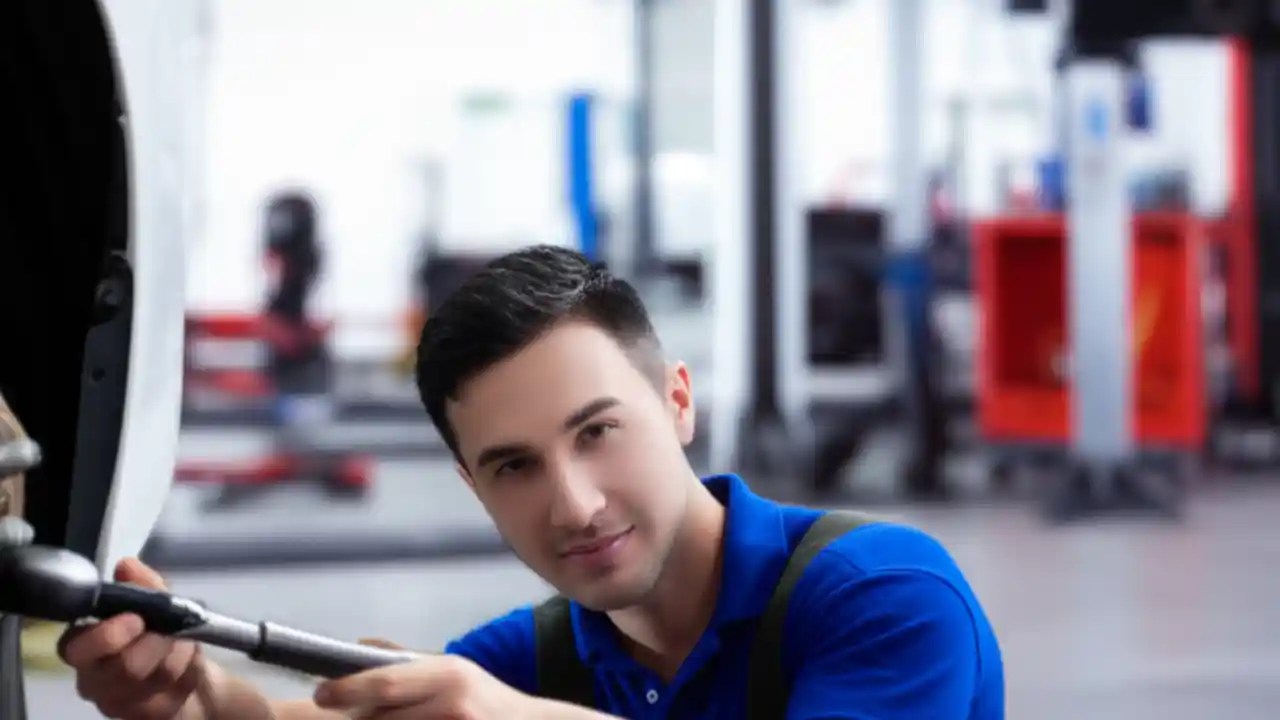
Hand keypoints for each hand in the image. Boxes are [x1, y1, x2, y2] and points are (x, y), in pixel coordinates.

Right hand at [58, 558, 206, 719]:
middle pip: (123, 667)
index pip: (77, 648)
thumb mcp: (156, 600)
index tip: (136, 618)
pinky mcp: (147, 716)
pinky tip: (188, 661)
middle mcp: (94, 680)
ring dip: (179, 651)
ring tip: (183, 640)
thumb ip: (142, 583)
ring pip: (155, 677)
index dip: (106, 635)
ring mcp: (119, 703)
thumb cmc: (159, 629)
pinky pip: (174, 691)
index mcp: (84, 648)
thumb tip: (126, 566)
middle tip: (169, 629)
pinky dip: (189, 669)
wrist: (186, 669)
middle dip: (156, 642)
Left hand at [311, 654, 530, 719]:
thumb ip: (406, 663)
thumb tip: (359, 647)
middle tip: (347, 714)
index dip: (346, 690)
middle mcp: (452, 704)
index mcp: (448, 674)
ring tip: (392, 718)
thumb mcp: (453, 671)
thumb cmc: (486, 701)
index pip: (385, 684)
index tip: (320, 694)